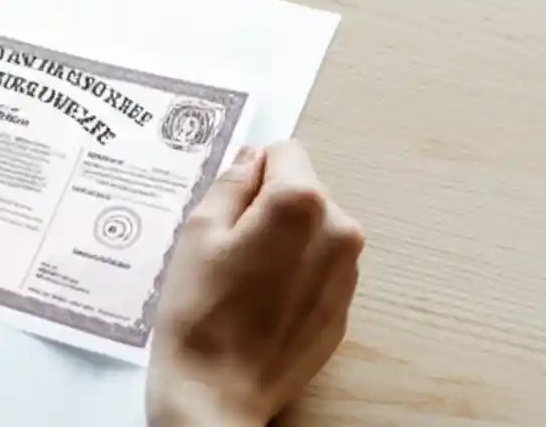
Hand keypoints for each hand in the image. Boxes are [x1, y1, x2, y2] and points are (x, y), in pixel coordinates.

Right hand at [146, 140, 363, 426]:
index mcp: (301, 204)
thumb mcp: (199, 231)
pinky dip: (291, 272)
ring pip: (310, 229)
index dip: (249, 173)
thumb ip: (231, 183)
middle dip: (266, 206)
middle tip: (227, 246)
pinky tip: (258, 302)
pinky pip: (316, 266)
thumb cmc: (200, 313)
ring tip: (241, 278)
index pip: (284, 151)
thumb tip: (251, 159)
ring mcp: (346, 272)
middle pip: (301, 190)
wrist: (218, 394)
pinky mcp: (343, 306)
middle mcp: (339, 231)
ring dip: (280, 240)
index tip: (227, 205)